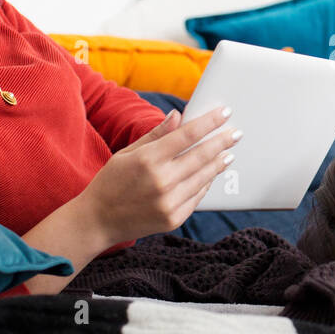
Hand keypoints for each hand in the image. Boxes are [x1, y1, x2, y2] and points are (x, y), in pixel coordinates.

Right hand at [82, 106, 242, 243]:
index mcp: (148, 159)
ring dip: (219, 163)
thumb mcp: (128, 153)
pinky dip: (206, 183)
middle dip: (222, 142)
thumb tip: (178, 115)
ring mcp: (169, 202)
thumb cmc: (112, 182)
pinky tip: (211, 174)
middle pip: (202, 156)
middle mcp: (161, 180)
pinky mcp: (174, 218)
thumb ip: (156, 134)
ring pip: (204, 177)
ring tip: (228, 153)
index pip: (187, 135)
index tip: (225, 112)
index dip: (209, 122)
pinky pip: (198, 197)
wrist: (98, 221)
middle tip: (236, 133)